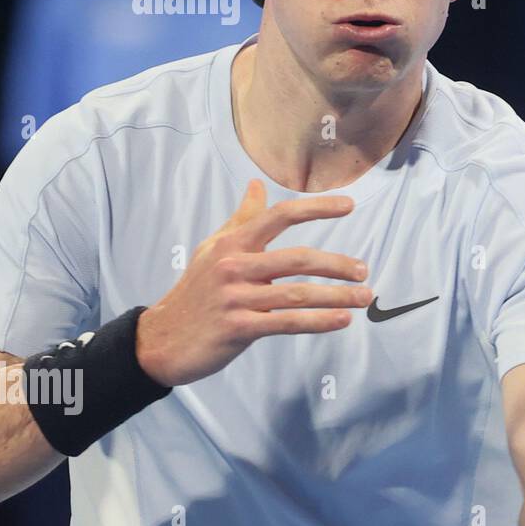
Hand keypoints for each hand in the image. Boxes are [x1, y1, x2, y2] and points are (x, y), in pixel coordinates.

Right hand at [136, 179, 370, 386]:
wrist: (160, 340)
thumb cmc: (195, 291)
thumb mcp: (213, 249)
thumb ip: (242, 219)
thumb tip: (257, 185)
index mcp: (232, 243)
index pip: (280, 216)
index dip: (316, 208)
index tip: (349, 205)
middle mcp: (234, 265)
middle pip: (298, 259)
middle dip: (336, 264)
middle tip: (363, 270)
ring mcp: (236, 297)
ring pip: (298, 293)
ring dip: (337, 296)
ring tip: (364, 297)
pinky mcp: (238, 327)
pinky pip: (287, 322)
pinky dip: (319, 321)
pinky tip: (342, 321)